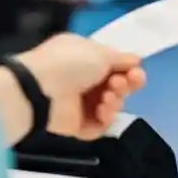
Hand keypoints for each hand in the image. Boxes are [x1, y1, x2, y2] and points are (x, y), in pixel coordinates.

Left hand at [17, 34, 145, 139]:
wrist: (42, 89)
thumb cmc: (70, 63)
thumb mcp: (101, 52)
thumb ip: (122, 58)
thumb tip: (135, 61)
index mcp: (85, 57)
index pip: (114, 66)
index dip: (129, 70)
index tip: (136, 72)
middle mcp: (82, 79)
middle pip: (116, 86)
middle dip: (124, 85)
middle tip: (120, 84)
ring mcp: (79, 103)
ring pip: (111, 106)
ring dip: (115, 101)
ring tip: (106, 98)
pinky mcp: (76, 125)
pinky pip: (99, 125)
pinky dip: (105, 119)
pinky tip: (101, 111)